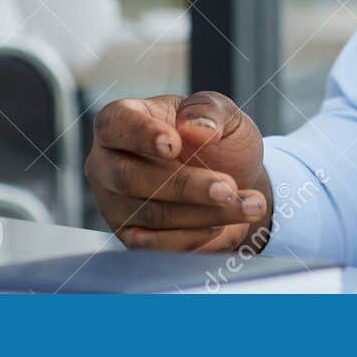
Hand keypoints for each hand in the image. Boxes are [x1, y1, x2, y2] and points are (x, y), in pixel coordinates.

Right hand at [86, 91, 271, 251]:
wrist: (232, 177)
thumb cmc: (215, 137)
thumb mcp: (221, 112)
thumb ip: (209, 111)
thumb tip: (195, 128)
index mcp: (122, 120)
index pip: (115, 125)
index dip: (141, 135)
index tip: (174, 145)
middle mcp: (108, 162)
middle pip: (130, 178)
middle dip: (184, 185)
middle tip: (228, 188)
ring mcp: (115, 203)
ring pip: (151, 215)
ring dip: (204, 214)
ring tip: (249, 206)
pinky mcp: (130, 236)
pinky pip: (156, 245)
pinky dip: (195, 238)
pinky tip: (224, 225)